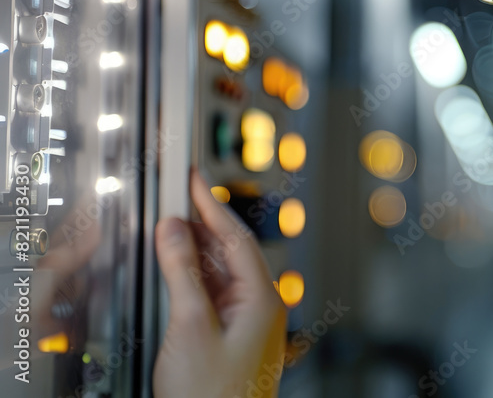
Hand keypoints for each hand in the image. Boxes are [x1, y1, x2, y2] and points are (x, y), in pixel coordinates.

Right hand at [153, 169, 286, 397]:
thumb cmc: (212, 395)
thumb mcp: (190, 326)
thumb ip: (181, 273)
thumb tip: (173, 229)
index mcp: (262, 298)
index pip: (235, 237)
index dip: (210, 204)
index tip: (192, 178)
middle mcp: (261, 306)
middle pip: (229, 251)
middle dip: (201, 223)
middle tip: (174, 196)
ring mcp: (247, 323)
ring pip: (220, 273)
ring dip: (194, 251)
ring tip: (169, 226)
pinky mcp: (232, 337)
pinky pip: (214, 295)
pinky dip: (193, 278)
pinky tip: (175, 269)